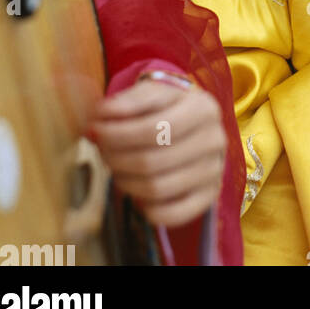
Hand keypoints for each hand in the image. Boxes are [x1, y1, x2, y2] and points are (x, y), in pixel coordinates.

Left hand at [89, 78, 225, 228]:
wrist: (194, 123)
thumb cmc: (168, 107)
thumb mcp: (152, 93)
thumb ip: (126, 102)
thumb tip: (100, 119)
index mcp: (203, 108)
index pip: (153, 129)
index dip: (117, 134)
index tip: (95, 130)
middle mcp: (214, 139)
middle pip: (152, 161)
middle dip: (115, 158)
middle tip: (101, 151)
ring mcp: (214, 171)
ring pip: (157, 189)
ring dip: (125, 182)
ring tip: (115, 168)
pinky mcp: (209, 196)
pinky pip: (171, 215)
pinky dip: (146, 209)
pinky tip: (137, 192)